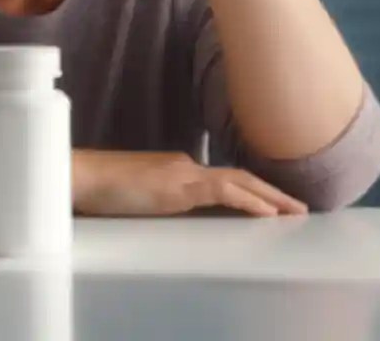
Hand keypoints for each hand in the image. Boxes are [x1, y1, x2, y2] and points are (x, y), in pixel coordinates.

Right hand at [72, 150, 308, 217]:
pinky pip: (223, 193)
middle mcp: (186, 166)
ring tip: (296, 211)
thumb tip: (177, 210)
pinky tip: (268, 213)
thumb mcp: (139, 196)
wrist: (79, 176)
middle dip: (272, 191)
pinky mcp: (178, 187)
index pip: (224, 178)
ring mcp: (183, 174)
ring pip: (238, 182)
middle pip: (239, 176)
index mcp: (178, 169)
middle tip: (300, 207)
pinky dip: (249, 201)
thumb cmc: (100, 188)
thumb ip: (162, 199)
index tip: (276, 203)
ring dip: (271, 197)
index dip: (253, 189)